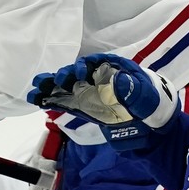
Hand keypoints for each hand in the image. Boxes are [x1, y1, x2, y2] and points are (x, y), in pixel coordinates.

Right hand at [28, 53, 178, 148]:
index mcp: (114, 68)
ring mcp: (90, 92)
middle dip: (65, 76)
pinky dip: (51, 100)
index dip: (85, 67)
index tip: (79, 75)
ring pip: (67, 87)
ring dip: (51, 87)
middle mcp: (98, 77)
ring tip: (34, 89)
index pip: (96, 63)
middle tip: (58, 82)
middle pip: (77, 73)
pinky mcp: (85, 106)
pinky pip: (66, 101)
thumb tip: (117, 83)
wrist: (154, 125)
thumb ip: (132, 90)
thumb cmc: (152, 105)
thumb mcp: (146, 97)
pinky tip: (36, 100)